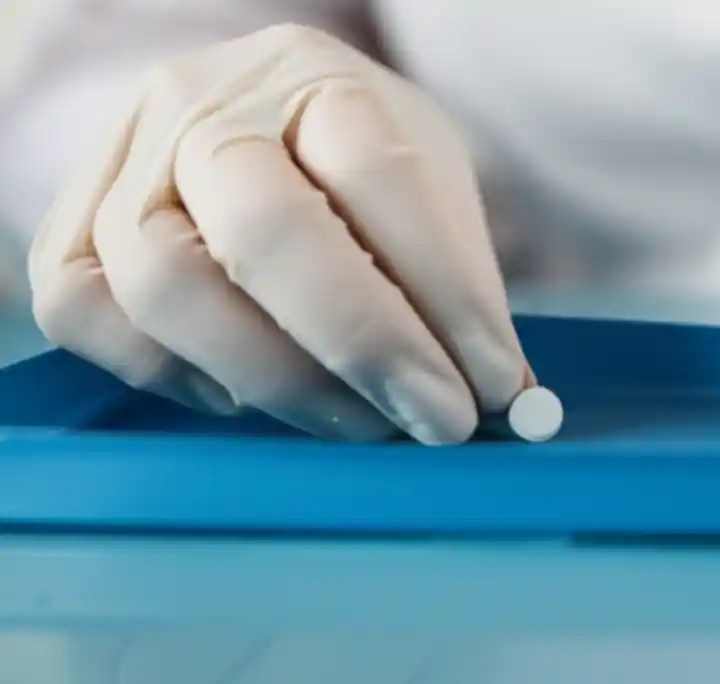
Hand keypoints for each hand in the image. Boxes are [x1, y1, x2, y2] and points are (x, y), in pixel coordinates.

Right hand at [30, 25, 530, 444]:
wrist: (257, 133)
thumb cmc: (359, 173)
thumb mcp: (428, 192)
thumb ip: (459, 282)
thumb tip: (504, 400)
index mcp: (316, 78)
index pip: (382, 176)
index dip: (447, 294)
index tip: (496, 384)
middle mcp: (205, 106)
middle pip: (265, 230)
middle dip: (366, 346)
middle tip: (439, 421)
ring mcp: (124, 165)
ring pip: (168, 284)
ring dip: (283, 382)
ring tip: (365, 424)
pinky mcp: (69, 230)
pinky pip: (86, 314)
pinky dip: (172, 374)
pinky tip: (246, 394)